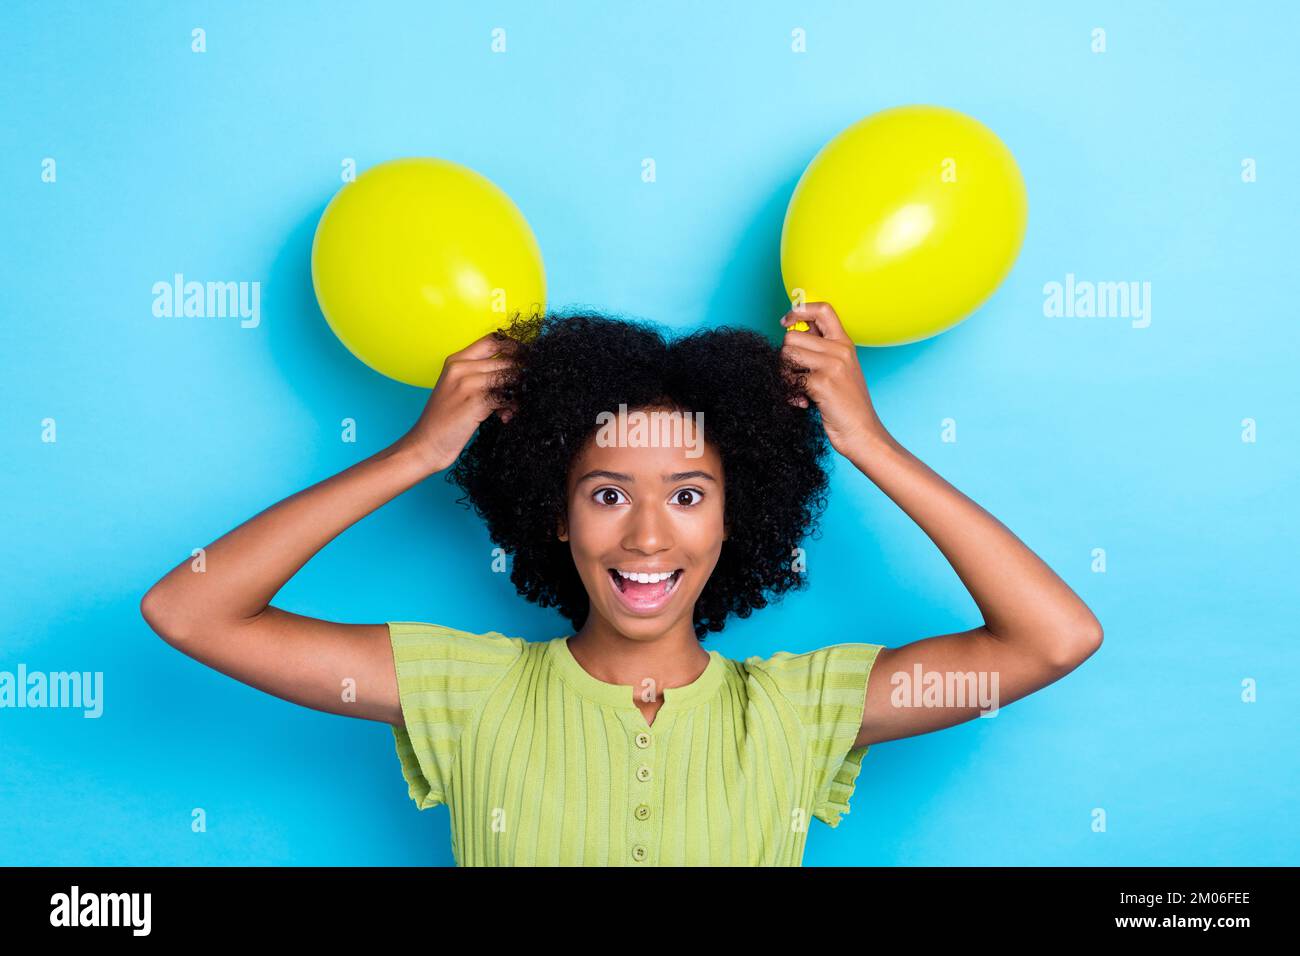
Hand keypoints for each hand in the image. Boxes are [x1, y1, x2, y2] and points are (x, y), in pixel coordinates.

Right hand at [401, 331, 520, 471]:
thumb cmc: (443, 420)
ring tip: (511, 408)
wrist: (425, 445)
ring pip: (510, 378)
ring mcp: (468, 383)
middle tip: (523, 392)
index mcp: (456, 361)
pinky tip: (504, 417)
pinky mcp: (476, 402)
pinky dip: (511, 408)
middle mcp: (461, 367)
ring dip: (518, 394)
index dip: (515, 347)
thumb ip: (480, 375)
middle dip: (521, 376)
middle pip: (506, 360)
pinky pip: (507, 397)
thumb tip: (516, 372)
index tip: (526, 360)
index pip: (493, 340)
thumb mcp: (457, 389)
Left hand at [779, 302, 885, 454]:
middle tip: (796, 375)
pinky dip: (789, 392)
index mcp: (845, 343)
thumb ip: (821, 350)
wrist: (862, 433)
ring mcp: (833, 366)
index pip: (823, 309)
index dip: (800, 311)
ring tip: (799, 388)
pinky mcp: (823, 383)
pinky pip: (790, 378)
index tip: (787, 322)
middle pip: (792, 336)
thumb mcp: (839, 370)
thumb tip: (793, 331)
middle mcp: (840, 350)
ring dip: (785, 374)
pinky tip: (802, 403)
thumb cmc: (847, 405)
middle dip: (786, 357)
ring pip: (787, 354)